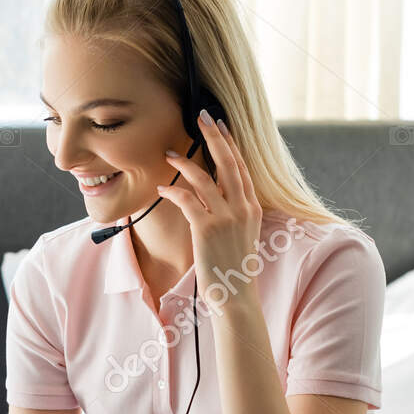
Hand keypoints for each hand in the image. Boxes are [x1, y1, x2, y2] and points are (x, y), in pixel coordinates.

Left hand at [153, 109, 261, 284]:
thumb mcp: (241, 235)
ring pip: (204, 178)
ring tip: (169, 153)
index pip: (241, 167)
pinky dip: (172, 192)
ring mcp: (226, 218)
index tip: (219, 125)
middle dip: (214, 137)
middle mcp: (242, 208)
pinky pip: (187, 201)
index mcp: (252, 208)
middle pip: (228, 162)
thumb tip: (218, 195)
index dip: (229, 144)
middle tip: (201, 116)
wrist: (236, 296)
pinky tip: (161, 188)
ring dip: (185, 162)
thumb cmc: (234, 269)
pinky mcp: (208, 229)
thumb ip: (233, 212)